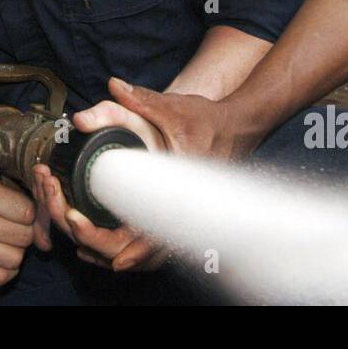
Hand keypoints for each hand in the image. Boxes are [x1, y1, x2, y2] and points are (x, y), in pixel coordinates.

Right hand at [0, 157, 36, 286]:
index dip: (31, 210)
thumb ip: (26, 204)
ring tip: (9, 237)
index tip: (23, 206)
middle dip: (27, 230)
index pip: (26, 212)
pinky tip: (3, 252)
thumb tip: (46, 242)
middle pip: (23, 237)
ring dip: (18, 250)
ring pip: (14, 259)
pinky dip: (7, 268)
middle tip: (17, 223)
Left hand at [30, 77, 238, 271]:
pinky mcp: (195, 206)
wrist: (238, 125)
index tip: (119, 261)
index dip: (140, 248)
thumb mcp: (172, 108)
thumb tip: (113, 86)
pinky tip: (138, 249)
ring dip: (144, 253)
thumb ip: (141, 99)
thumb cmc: (208, 119)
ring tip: (118, 261)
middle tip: (109, 262)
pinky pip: (175, 233)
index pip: (161, 225)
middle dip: (135, 256)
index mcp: (184, 181)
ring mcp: (196, 206)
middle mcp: (192, 200)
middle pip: (162, 244)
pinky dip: (155, 243)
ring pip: (169, 243)